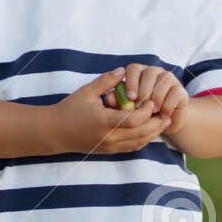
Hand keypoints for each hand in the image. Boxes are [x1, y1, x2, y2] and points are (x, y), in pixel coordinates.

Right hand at [49, 66, 170, 154]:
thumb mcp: (86, 92)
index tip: (152, 102)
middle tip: (167, 114)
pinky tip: (150, 131)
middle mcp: (109, 137)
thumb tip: (123, 70)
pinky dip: (143, 140)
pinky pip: (131, 148)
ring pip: (138, 143)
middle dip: (156, 124)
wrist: (55, 132)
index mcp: (104, 122)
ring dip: (153, 133)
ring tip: (163, 122)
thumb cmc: (70, 109)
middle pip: (140, 134)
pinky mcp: (109, 151)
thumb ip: (106, 81)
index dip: (145, 112)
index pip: (132, 120)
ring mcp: (109, 146)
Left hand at [117, 62, 191, 137]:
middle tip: (141, 105)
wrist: (161, 124)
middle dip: (144, 90)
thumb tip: (109, 98)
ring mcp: (169, 79)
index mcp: (138, 73)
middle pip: (149, 72)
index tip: (130, 97)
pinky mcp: (180, 90)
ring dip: (156, 98)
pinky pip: (174, 93)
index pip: (133, 69)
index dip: (131, 81)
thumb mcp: (126, 110)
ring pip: (163, 80)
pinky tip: (162, 115)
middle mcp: (154, 72)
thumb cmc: (139, 115)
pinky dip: (167, 105)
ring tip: (152, 111)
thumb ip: (118, 102)